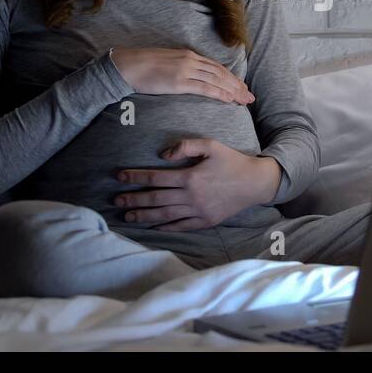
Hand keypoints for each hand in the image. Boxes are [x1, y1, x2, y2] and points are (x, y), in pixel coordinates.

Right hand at [110, 47, 254, 104]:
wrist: (127, 65)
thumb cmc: (143, 65)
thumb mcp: (167, 62)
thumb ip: (181, 67)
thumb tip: (190, 77)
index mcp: (189, 55)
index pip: (216, 67)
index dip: (231, 78)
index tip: (242, 87)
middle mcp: (191, 60)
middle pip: (221, 73)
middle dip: (237, 86)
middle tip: (250, 97)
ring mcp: (185, 70)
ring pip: (217, 80)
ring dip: (233, 91)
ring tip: (244, 100)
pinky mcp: (179, 82)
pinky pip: (204, 88)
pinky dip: (219, 93)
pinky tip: (229, 100)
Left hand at [113, 138, 281, 230]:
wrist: (255, 183)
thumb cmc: (232, 161)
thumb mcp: (210, 145)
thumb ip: (185, 146)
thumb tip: (162, 155)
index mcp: (190, 177)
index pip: (155, 178)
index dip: (136, 177)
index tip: (120, 177)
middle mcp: (191, 197)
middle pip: (155, 199)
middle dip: (133, 200)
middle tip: (116, 201)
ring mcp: (198, 212)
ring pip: (164, 215)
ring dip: (144, 216)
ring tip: (128, 217)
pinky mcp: (205, 222)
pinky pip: (181, 226)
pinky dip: (166, 228)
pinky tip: (153, 227)